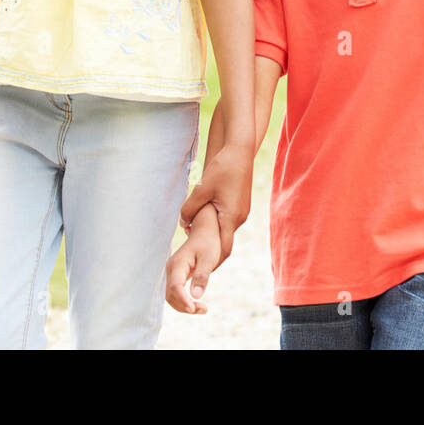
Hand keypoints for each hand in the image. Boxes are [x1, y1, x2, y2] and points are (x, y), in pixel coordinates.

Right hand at [166, 203, 220, 314]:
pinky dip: (184, 301)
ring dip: (184, 306)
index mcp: (177, 264)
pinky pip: (176, 292)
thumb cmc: (208, 243)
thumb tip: (195, 296)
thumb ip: (202, 276)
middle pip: (171, 295)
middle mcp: (171, 269)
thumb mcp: (208, 258)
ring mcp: (172, 273)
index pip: (175, 286)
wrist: (205, 231)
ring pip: (172, 296)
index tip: (194, 308)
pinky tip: (197, 305)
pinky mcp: (177, 276)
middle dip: (184, 306)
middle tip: (203, 310)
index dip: (182, 300)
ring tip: (203, 309)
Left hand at [179, 143, 251, 263]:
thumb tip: (182, 224)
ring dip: (214, 238)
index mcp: (231, 218)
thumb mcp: (201, 190)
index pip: (223, 250)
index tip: (201, 274)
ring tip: (197, 244)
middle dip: (212, 254)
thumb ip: (189, 210)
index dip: (212, 263)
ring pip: (226, 231)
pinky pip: (229, 221)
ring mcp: (242, 211)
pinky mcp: (241, 204)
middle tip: (197, 264)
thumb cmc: (222, 169)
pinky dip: (218, 227)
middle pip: (225, 243)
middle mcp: (239, 217)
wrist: (240, 150)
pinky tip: (206, 223)